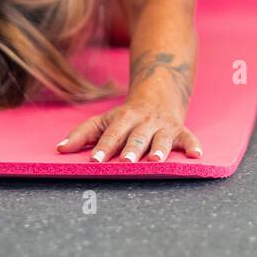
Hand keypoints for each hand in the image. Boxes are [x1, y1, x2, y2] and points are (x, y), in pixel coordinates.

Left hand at [55, 96, 202, 163]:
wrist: (159, 93)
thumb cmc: (127, 116)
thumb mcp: (105, 119)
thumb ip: (83, 134)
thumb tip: (60, 149)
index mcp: (123, 119)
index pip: (111, 135)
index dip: (103, 148)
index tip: (94, 160)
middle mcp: (144, 122)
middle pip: (136, 137)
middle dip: (131, 150)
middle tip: (125, 162)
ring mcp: (163, 126)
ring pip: (161, 138)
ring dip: (159, 149)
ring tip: (155, 161)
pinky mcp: (180, 131)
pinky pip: (188, 138)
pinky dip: (193, 145)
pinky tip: (197, 155)